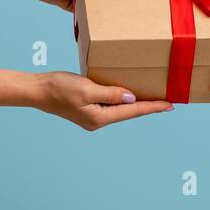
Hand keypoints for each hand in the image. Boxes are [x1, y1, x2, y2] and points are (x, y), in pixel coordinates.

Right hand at [34, 71, 173, 130]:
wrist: (38, 90)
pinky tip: (130, 95)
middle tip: (169, 102)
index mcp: (100, 117)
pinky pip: (111, 105)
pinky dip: (122, 99)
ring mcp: (93, 116)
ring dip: (136, 103)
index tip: (171, 105)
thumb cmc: (59, 88)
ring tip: (154, 98)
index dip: (153, 107)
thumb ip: (111, 93)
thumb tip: (131, 97)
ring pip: (120, 109)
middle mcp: (98, 120)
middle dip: (149, 107)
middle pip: (129, 112)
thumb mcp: (87, 88)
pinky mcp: (88, 109)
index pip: (133, 111)